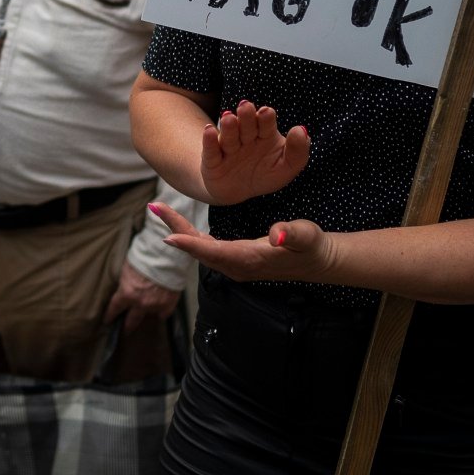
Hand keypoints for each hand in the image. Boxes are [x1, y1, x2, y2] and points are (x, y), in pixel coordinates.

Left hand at [103, 261, 180, 331]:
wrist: (165, 256)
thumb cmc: (144, 258)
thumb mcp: (127, 270)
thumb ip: (125, 283)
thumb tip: (124, 289)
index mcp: (126, 294)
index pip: (114, 309)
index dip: (110, 316)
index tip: (107, 321)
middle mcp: (140, 304)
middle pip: (131, 321)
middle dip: (127, 327)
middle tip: (125, 332)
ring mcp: (155, 306)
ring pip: (148, 317)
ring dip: (146, 314)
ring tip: (145, 313)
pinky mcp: (168, 305)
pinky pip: (163, 314)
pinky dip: (160, 312)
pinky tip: (159, 308)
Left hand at [148, 203, 340, 284]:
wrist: (318, 261)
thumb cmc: (311, 246)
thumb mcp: (306, 235)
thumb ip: (292, 233)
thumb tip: (277, 234)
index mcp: (250, 260)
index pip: (215, 253)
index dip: (191, 244)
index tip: (168, 235)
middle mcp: (237, 267)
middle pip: (200, 250)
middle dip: (176, 230)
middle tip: (155, 207)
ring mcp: (235, 266)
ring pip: (201, 250)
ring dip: (180, 231)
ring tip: (160, 211)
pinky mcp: (235, 261)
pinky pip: (207, 249)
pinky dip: (191, 237)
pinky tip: (180, 227)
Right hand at [200, 100, 309, 203]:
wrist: (237, 190)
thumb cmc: (265, 174)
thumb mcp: (287, 167)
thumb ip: (298, 151)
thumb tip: (301, 130)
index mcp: (264, 134)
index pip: (266, 123)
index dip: (266, 118)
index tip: (266, 112)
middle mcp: (245, 138)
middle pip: (247, 126)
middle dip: (247, 117)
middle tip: (246, 107)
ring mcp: (228, 148)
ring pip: (229, 136)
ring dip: (229, 127)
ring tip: (228, 118)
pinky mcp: (212, 161)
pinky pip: (211, 150)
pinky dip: (209, 141)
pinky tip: (209, 130)